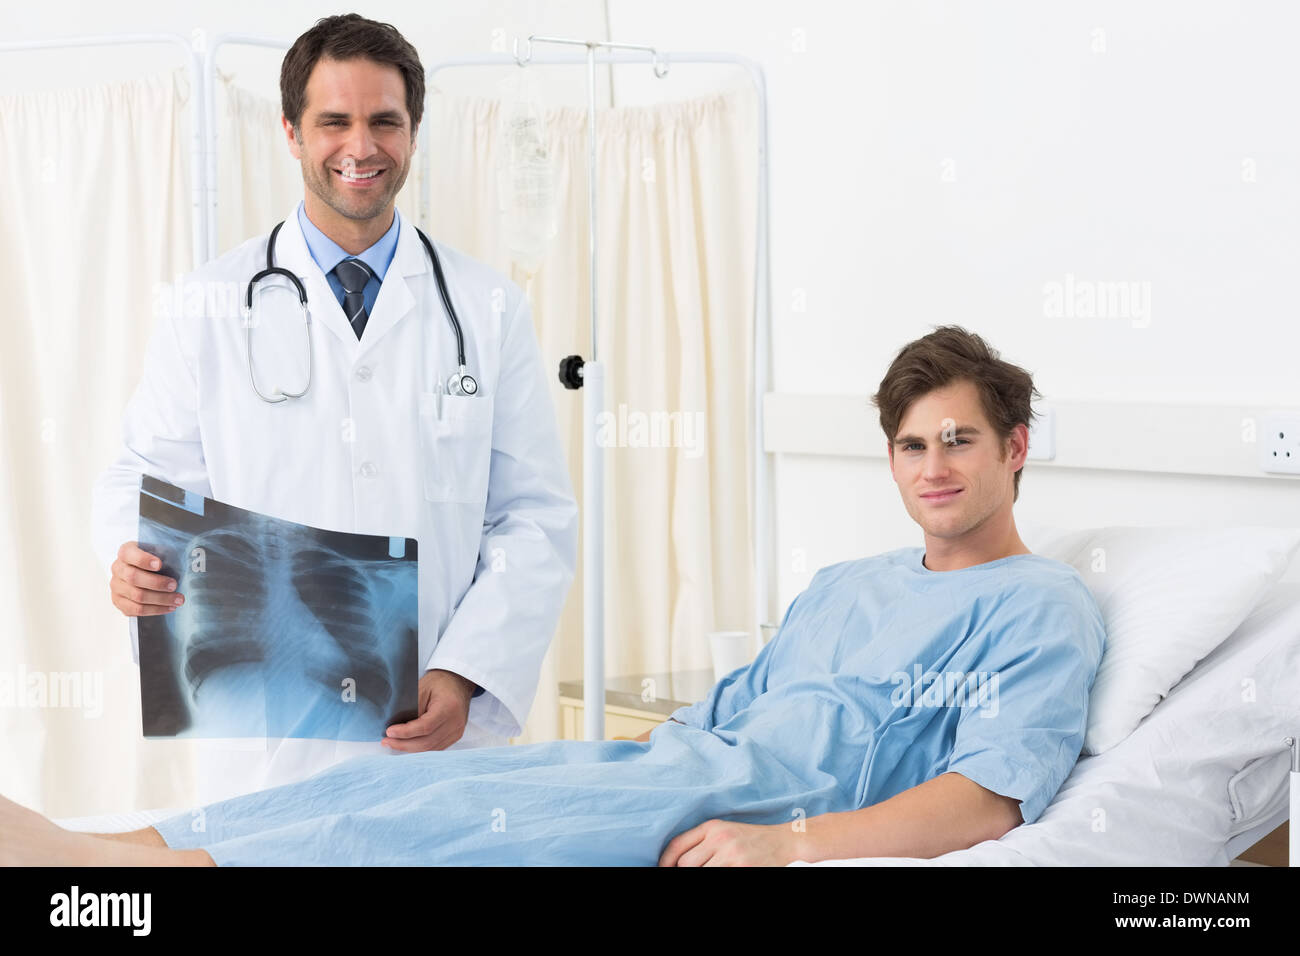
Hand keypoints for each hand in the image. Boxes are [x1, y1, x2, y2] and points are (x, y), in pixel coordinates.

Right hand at [110, 540, 181, 617]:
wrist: (144, 571)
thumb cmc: (155, 560)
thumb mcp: (160, 551)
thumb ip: (166, 552)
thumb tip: (188, 556)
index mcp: (126, 552)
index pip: (128, 554)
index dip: (143, 559)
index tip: (159, 564)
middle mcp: (118, 569)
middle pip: (133, 577)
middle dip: (157, 583)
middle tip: (174, 585)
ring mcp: (117, 587)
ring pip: (137, 596)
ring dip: (161, 599)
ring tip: (178, 599)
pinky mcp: (119, 602)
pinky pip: (136, 610)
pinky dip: (155, 609)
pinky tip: (169, 607)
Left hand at [382, 669, 476, 752]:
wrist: (458, 682)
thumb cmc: (440, 683)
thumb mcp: (422, 688)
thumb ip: (412, 707)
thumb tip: (397, 725)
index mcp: (449, 706)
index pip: (425, 726)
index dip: (406, 732)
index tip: (390, 732)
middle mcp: (456, 722)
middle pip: (428, 742)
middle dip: (404, 744)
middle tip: (387, 741)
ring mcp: (457, 730)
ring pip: (431, 748)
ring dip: (410, 749)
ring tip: (394, 744)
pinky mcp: (455, 735)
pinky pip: (436, 748)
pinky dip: (420, 748)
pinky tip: (408, 744)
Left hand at [658, 819, 797, 866]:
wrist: (787, 842)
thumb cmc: (752, 840)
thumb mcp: (726, 833)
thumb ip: (703, 844)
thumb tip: (678, 864)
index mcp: (712, 827)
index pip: (677, 845)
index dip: (665, 862)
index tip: (663, 870)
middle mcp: (720, 838)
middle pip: (686, 864)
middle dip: (685, 873)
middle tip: (690, 874)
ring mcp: (733, 854)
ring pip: (700, 873)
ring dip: (702, 875)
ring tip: (714, 870)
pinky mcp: (744, 867)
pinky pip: (719, 877)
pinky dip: (717, 878)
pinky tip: (726, 873)